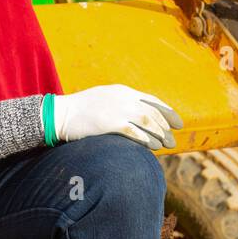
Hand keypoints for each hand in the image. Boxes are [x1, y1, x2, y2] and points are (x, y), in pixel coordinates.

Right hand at [52, 84, 182, 150]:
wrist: (60, 113)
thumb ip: (119, 105)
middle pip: (152, 112)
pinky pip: (135, 132)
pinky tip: (152, 147)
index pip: (152, 100)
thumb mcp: (102, 100)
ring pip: (148, 121)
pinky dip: (146, 140)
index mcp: (122, 91)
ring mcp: (117, 109)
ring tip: (166, 145)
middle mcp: (123, 98)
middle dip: (165, 126)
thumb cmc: (79, 111)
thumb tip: (136, 118)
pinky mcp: (110, 123)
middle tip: (173, 140)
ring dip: (159, 134)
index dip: (167, 112)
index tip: (178, 123)